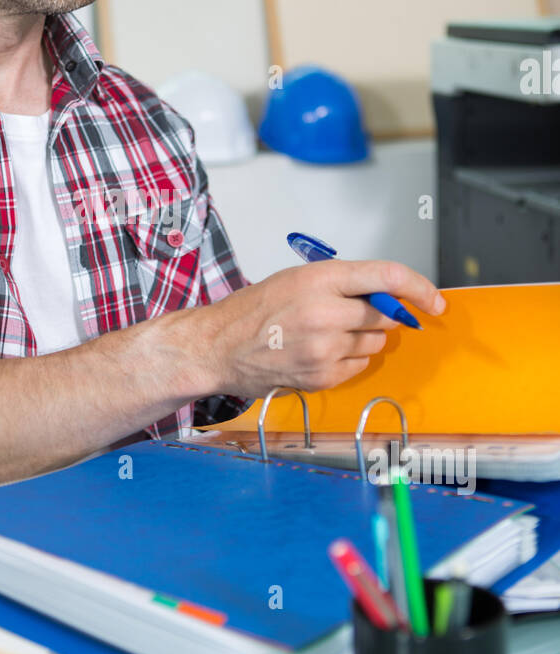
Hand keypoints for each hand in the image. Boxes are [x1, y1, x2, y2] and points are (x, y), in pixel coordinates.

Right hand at [194, 260, 445, 398]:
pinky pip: (360, 365)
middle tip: (354, 314)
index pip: (389, 277)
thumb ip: (344, 282)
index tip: (435, 300)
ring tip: (327, 333)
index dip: (420, 288)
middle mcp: (326, 312)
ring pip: (376, 342)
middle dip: (382, 314)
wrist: (218, 347)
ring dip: (364, 337)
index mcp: (320, 278)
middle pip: (387, 314)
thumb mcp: (297, 278)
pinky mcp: (322, 376)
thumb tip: (390, 295)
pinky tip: (319, 352)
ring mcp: (325, 348)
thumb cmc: (254, 311)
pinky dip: (349, 358)